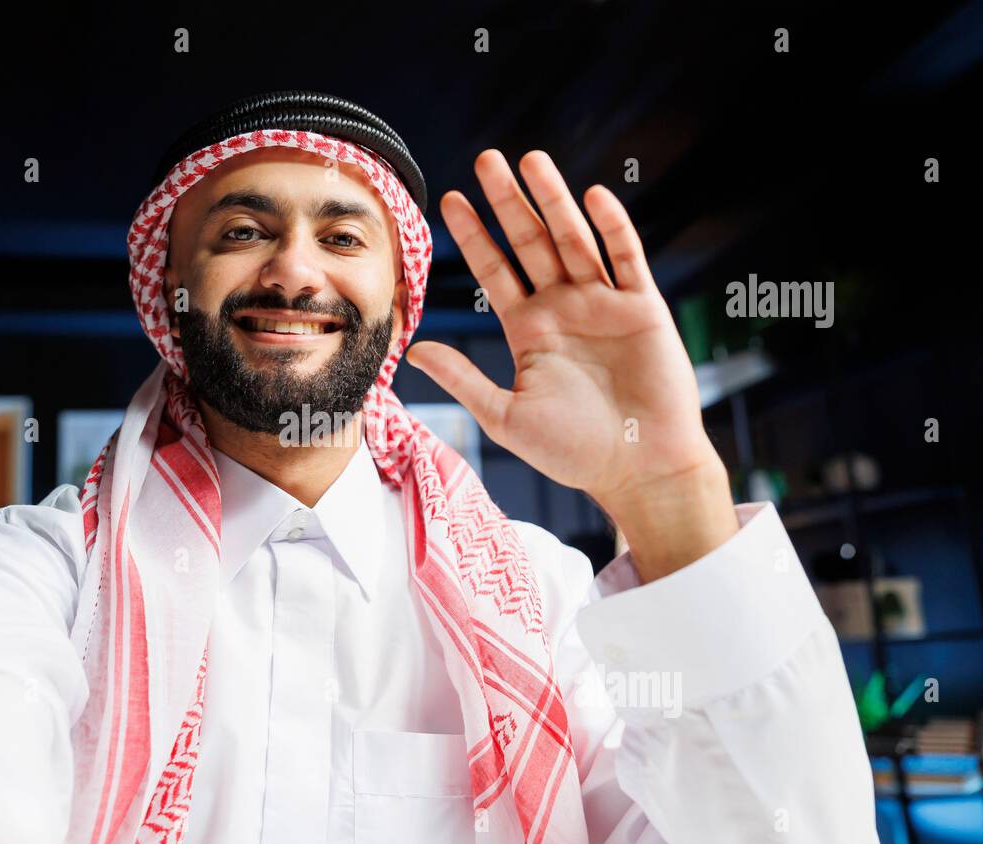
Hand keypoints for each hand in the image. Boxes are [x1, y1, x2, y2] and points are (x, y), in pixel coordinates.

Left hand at [407, 149, 737, 579]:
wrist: (638, 471)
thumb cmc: (573, 451)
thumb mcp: (506, 416)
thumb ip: (463, 380)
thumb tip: (412, 351)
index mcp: (529, 329)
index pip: (495, 271)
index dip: (474, 237)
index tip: (450, 201)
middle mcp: (564, 307)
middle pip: (531, 243)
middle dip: (509, 202)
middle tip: (486, 160)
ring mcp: (604, 303)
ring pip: (574, 239)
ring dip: (554, 200)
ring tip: (531, 161)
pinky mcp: (643, 308)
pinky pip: (627, 259)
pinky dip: (612, 227)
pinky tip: (593, 197)